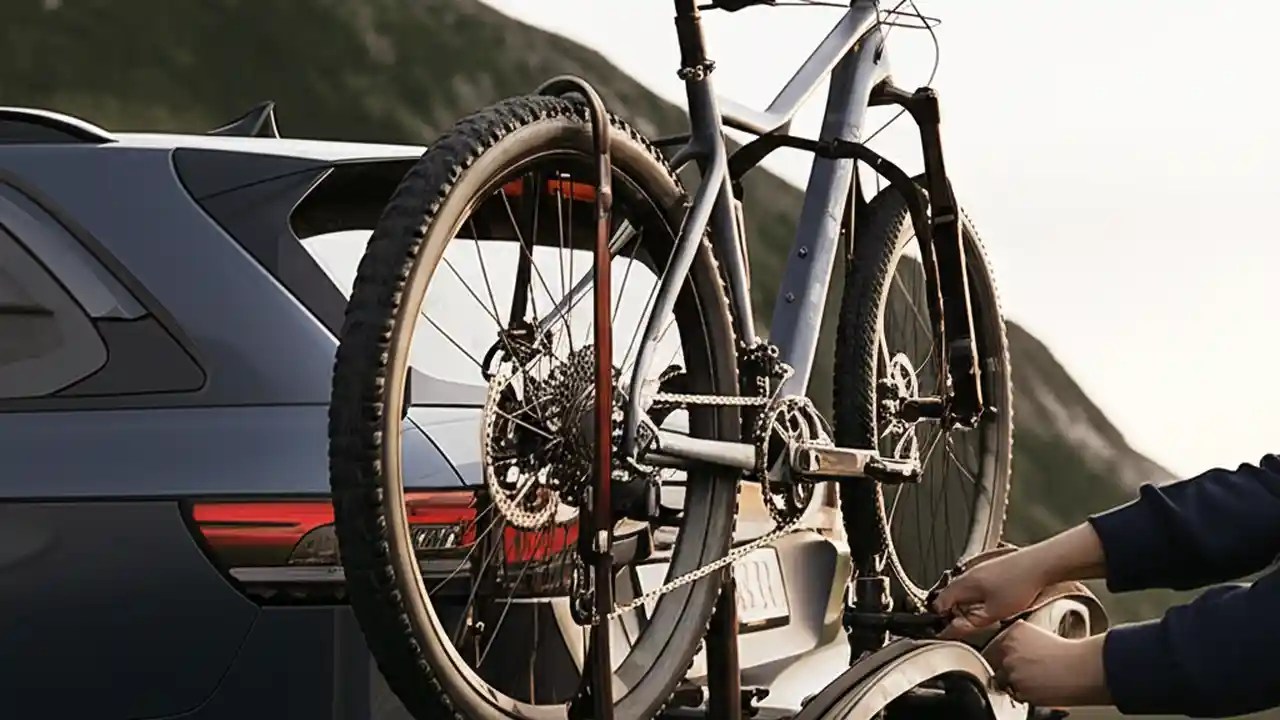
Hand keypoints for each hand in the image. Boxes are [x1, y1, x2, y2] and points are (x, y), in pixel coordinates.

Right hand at [931, 549, 1047, 636]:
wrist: (1041, 564)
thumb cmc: (1020, 583)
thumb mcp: (994, 612)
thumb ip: (971, 623)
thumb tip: (953, 630)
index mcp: (963, 584)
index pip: (939, 603)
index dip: (941, 619)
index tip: (948, 630)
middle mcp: (968, 574)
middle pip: (951, 596)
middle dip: (955, 613)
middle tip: (966, 626)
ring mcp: (980, 569)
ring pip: (965, 591)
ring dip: (968, 605)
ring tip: (983, 616)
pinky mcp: (993, 569)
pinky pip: (977, 586)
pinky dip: (980, 597)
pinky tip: (995, 604)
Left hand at [983, 621, 1111, 707]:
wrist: (1082, 669)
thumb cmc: (1070, 652)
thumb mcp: (1041, 632)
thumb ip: (1022, 635)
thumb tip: (1015, 641)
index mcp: (1014, 634)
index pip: (998, 644)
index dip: (1007, 653)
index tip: (1014, 658)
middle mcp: (1009, 653)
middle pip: (1000, 662)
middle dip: (1012, 667)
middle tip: (1029, 669)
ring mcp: (1013, 673)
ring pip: (1006, 680)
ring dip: (1017, 680)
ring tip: (1037, 679)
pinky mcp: (1020, 691)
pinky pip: (1016, 694)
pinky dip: (1025, 693)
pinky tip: (1040, 687)